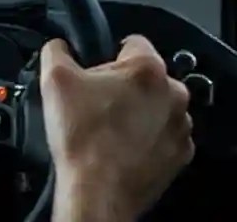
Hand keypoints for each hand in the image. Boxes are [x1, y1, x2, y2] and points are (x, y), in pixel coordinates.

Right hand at [40, 35, 193, 221]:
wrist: (97, 193)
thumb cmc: (81, 139)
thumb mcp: (56, 80)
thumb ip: (57, 51)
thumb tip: (60, 46)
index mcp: (148, 67)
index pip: (132, 43)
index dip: (108, 56)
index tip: (96, 75)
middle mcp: (173, 92)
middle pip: (146, 77)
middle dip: (125, 86)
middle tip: (98, 105)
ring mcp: (180, 125)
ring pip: (158, 106)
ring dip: (139, 113)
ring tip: (111, 130)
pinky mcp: (180, 153)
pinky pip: (164, 136)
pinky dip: (149, 140)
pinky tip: (125, 148)